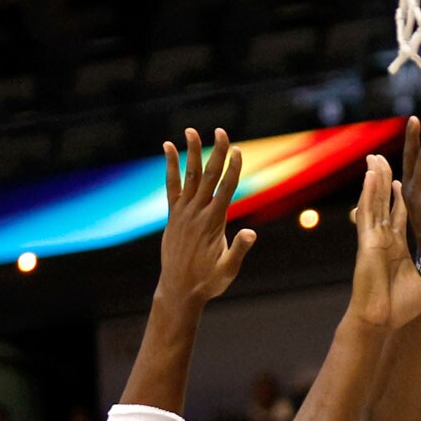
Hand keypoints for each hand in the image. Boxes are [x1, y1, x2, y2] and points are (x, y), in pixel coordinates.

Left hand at [159, 128, 256, 310]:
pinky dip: (171, 167)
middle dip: (217, 153)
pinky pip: (171, 186)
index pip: (226, 190)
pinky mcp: (173, 215)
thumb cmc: (208, 282)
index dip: (233, 169)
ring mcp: (183, 213)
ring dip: (192, 153)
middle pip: (209, 177)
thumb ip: (238, 250)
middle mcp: (197, 213)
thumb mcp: (228, 270)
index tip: (238, 151)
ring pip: (190, 177)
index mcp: (213, 224)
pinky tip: (169, 148)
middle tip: (221, 130)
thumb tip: (250, 234)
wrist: (179, 290)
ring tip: (192, 131)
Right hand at [349, 153, 420, 329]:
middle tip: (383, 159)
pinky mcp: (368, 242)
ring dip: (376, 178)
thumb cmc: (400, 310)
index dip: (398, 198)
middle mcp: (383, 239)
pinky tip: (371, 174)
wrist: (380, 319)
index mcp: (395, 248)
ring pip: (375, 201)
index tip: (400, 181)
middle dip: (385, 178)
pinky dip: (369, 192)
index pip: (397, 216)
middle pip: (384, 201)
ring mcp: (374, 238)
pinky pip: (369, 212)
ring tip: (375, 157)